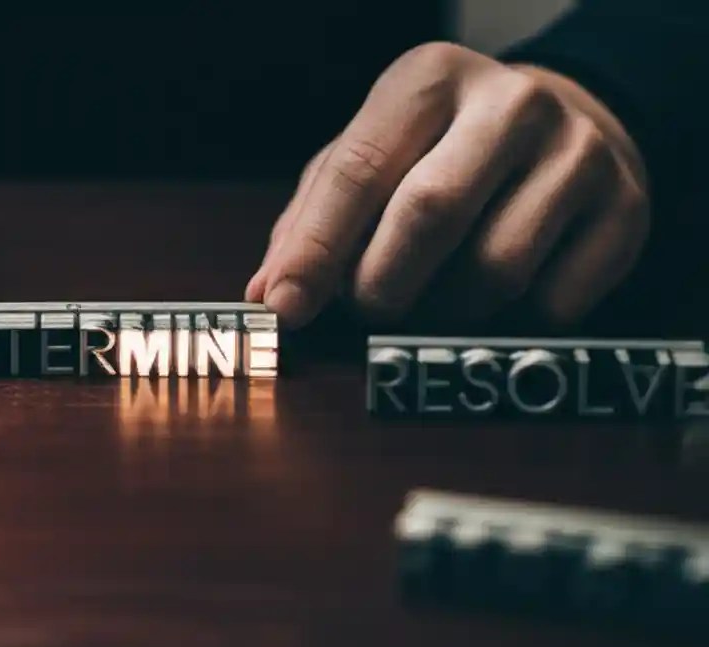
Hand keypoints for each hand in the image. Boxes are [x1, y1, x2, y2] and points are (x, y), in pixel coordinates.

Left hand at [247, 42, 649, 328]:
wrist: (566, 125)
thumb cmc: (439, 151)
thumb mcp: (367, 159)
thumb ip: (310, 221)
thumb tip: (268, 293)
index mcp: (427, 80)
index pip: (358, 171)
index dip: (316, 250)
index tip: (286, 307)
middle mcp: (510, 103)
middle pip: (429, 215)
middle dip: (381, 286)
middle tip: (369, 306)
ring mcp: (577, 151)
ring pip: (494, 269)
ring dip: (444, 310)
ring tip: (433, 295)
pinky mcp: (624, 207)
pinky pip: (553, 302)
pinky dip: (513, 320)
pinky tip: (502, 291)